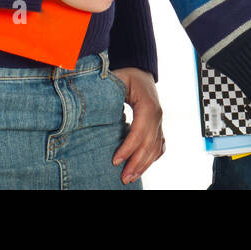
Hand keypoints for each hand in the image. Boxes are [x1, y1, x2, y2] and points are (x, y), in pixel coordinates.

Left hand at [110, 68, 163, 184]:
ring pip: (156, 147)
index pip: (139, 130)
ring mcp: (160, 121)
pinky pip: (159, 145)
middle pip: (149, 143)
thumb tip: (89, 107)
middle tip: (123, 178)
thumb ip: (107, 92)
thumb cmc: (126, 76)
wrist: (141, 71)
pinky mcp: (159, 126)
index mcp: (148, 104)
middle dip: (136, 162)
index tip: (115, 161)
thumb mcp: (117, 79)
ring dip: (144, 165)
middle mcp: (157, 114)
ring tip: (131, 178)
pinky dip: (152, 158)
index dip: (128, 147)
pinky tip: (143, 168)